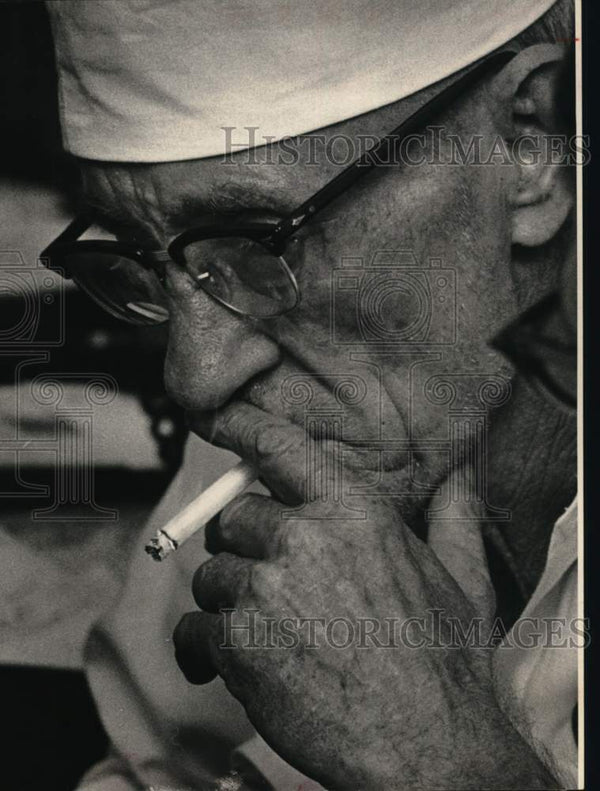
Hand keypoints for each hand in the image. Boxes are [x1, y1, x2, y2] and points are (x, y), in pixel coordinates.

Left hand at [174, 402, 555, 789]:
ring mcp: (264, 590)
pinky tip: (224, 663)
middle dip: (243, 544)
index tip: (220, 423)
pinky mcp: (237, 645)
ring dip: (228, 601)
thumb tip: (461, 473)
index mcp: (353, 511)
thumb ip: (453, 515)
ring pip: (212, 575)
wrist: (426, 749)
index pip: (280, 448)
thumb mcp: (463, 578)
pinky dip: (203, 647)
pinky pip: (194, 629)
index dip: (244, 430)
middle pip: (234, 516)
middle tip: (266, 576)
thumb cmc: (444, 664)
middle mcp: (302, 538)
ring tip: (261, 632)